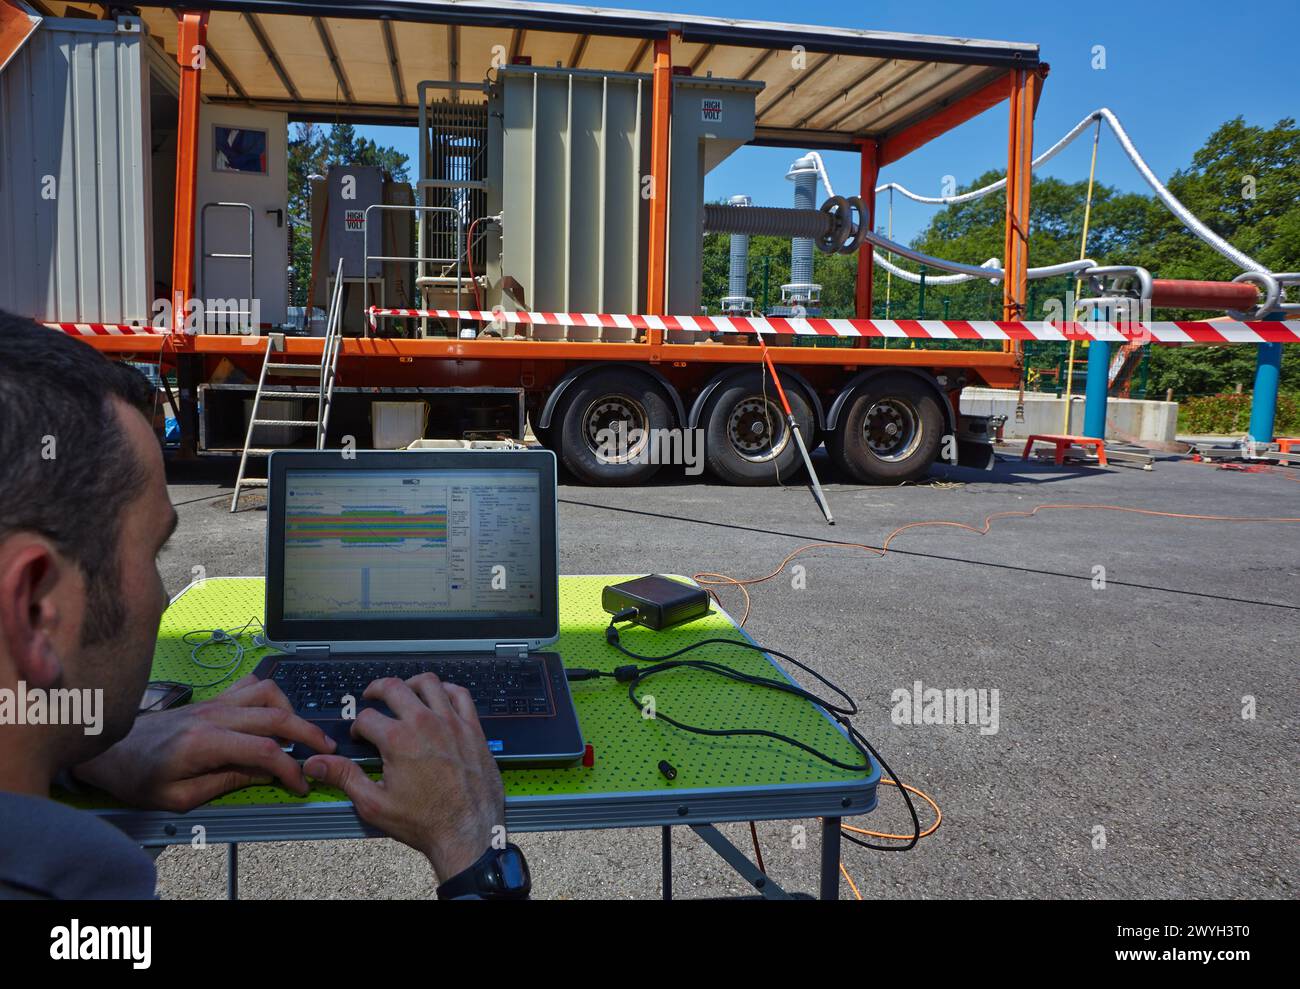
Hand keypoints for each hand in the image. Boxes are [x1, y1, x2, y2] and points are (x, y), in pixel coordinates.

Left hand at [72, 675, 336, 810]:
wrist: (110, 749)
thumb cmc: (139, 777)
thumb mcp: (179, 797)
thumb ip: (225, 782)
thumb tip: (263, 773)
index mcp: (205, 742)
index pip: (264, 751)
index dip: (290, 768)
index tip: (301, 783)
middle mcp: (214, 714)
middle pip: (276, 715)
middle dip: (307, 733)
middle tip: (325, 749)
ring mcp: (214, 701)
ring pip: (268, 692)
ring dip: (291, 711)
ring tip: (297, 733)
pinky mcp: (213, 698)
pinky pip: (251, 685)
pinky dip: (271, 696)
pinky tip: (272, 715)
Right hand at [303, 674, 504, 882]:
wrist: (468, 832)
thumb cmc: (425, 821)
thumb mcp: (375, 804)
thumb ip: (344, 777)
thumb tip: (316, 763)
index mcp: (398, 740)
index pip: (367, 717)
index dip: (358, 726)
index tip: (360, 736)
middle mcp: (425, 724)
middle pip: (394, 687)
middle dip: (376, 689)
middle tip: (371, 696)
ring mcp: (451, 723)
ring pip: (428, 683)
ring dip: (410, 683)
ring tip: (402, 690)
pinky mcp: (472, 728)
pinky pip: (460, 694)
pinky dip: (446, 689)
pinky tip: (439, 696)